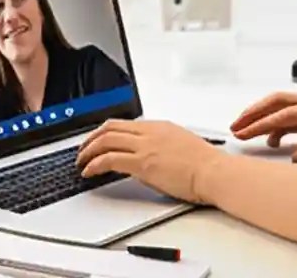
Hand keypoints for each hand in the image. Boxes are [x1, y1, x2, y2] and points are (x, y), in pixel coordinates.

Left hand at [75, 120, 222, 204]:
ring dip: (88, 151)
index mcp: (160, 127)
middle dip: (91, 139)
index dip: (104, 132)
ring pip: (105, 140)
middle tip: (83, 150)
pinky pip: (109, 159)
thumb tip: (148, 159)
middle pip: (109, 127)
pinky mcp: (143, 162)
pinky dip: (94, 164)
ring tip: (81, 162)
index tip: (97, 141)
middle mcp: (150, 132)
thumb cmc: (205, 165)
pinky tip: (88, 172)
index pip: (124, 123)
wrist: (214, 172)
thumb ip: (161, 148)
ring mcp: (146, 145)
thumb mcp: (180, 147)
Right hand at [229, 91, 296, 161]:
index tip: (244, 133)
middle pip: (277, 101)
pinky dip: (277, 126)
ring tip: (244, 131)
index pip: (284, 114)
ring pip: (282, 107)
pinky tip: (272, 141)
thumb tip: (296, 157)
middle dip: (253, 113)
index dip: (261, 124)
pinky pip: (292, 118)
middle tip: (234, 127)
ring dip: (262, 116)